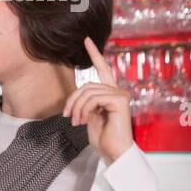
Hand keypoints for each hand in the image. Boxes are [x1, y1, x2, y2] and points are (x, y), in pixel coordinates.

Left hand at [64, 38, 133, 163]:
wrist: (113, 151)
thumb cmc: (102, 136)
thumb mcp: (88, 114)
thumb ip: (85, 100)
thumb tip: (77, 94)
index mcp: (110, 92)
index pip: (102, 68)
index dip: (94, 53)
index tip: (85, 40)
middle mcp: (117, 90)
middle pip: (86, 85)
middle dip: (72, 101)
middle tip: (69, 117)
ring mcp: (121, 94)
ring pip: (88, 91)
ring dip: (76, 107)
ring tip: (75, 121)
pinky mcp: (120, 100)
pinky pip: (94, 98)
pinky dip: (84, 109)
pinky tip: (83, 120)